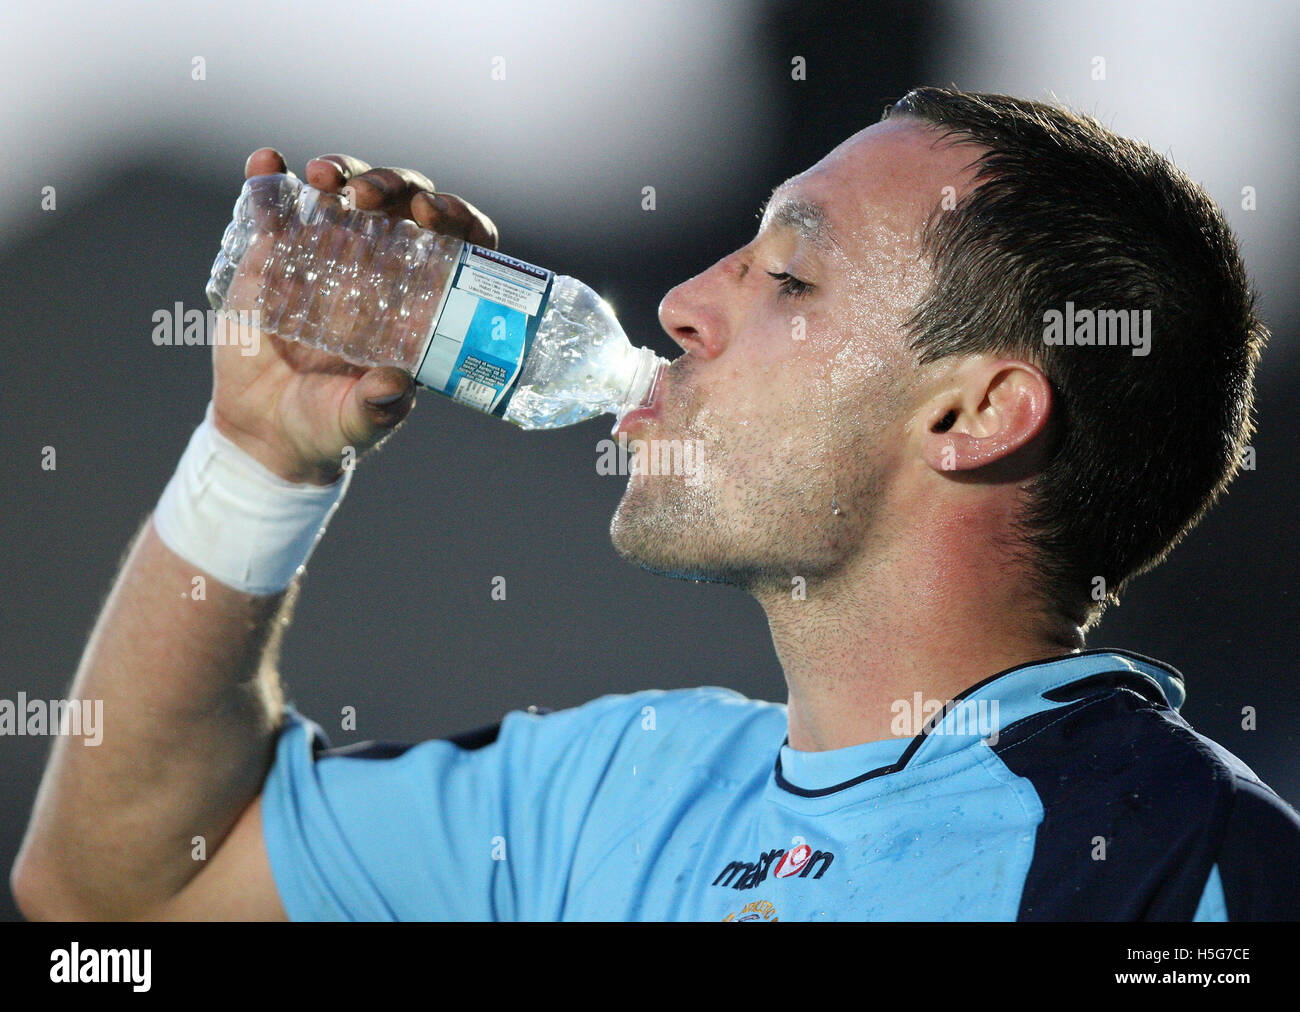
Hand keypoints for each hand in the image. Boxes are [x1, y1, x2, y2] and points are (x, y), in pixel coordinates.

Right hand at [209, 148, 499, 484]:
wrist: (265, 429)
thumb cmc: (328, 425)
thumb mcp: (357, 422)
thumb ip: (377, 408)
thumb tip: (394, 386)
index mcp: (419, 303)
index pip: (457, 245)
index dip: (457, 219)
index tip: (436, 214)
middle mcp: (382, 269)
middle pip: (403, 206)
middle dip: (394, 186)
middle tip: (368, 196)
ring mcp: (328, 254)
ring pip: (347, 193)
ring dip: (342, 172)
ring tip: (322, 177)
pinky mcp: (276, 255)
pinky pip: (275, 208)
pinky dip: (270, 180)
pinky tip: (266, 162)